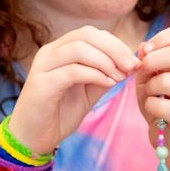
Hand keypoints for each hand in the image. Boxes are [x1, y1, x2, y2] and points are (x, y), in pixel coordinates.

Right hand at [9, 26, 139, 154]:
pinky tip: (108, 84)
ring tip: (119, 78)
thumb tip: (132, 62)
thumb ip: (107, 73)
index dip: (116, 43)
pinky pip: (72, 71)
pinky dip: (95, 75)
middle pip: (86, 34)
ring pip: (79, 49)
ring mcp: (43, 66)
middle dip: (114, 48)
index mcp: (60, 49)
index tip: (134, 61)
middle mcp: (50, 52)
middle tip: (131, 66)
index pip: (91, 33)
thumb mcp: (91, 90)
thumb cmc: (62, 112)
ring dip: (106, 61)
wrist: (35, 137)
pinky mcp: (40, 83)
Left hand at [134, 22, 169, 152]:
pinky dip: (150, 106)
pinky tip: (155, 110)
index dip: (163, 37)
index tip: (148, 51)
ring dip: (149, 86)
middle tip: (143, 72)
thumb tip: (144, 48)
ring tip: (150, 94)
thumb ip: (147, 58)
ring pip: (167, 81)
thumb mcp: (150, 74)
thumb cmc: (161, 99)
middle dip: (153, 60)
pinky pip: (161, 106)